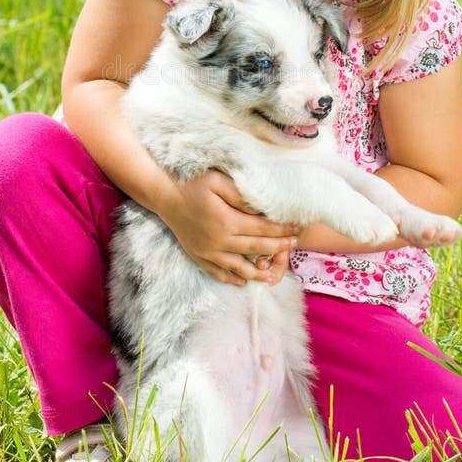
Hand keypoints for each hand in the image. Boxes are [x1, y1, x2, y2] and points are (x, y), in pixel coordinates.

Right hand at [156, 170, 298, 285]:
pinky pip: (218, 272)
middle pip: (256, 247)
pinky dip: (232, 278)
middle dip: (278, 247)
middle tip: (295, 245)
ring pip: (239, 267)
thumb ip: (241, 194)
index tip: (297, 228)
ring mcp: (208, 251)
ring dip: (259, 272)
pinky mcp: (198, 256)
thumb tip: (262, 208)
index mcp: (227, 221)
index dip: (282, 229)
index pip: (262, 228)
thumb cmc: (192, 184)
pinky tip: (243, 281)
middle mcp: (219, 241)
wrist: (164, 196)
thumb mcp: (217, 180)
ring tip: (274, 275)